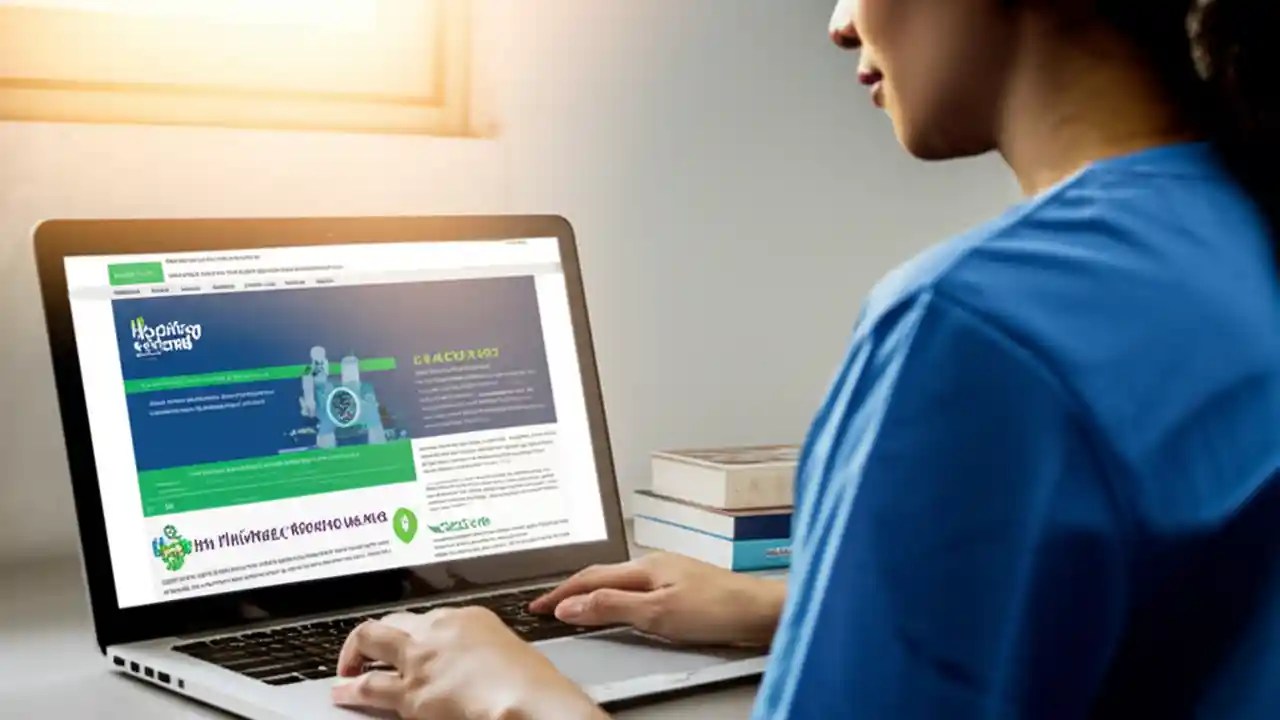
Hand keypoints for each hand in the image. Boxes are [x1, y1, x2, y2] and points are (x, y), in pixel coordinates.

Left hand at [333, 606, 607, 719]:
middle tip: (368, 647)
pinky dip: (351, 690)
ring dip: (355, 654)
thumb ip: (486, 654)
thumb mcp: (513, 654)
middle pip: (395, 621)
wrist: (528, 702)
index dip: (417, 632)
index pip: (431, 618)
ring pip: (373, 641)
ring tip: (346, 667)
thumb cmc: (532, 684)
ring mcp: (421, 658)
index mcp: (470, 618)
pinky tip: (343, 694)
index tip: (413, 640)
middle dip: (378, 634)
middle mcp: (440, 630)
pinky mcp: (410, 691)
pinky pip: (369, 687)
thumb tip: (479, 668)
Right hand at [529, 552, 785, 646]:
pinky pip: (636, 590)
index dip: (560, 594)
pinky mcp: (684, 588)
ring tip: (573, 606)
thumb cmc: (716, 609)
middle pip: (602, 575)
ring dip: (593, 592)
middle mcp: (654, 564)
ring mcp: (670, 574)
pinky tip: (619, 608)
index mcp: (644, 566)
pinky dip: (615, 599)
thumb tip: (570, 605)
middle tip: (546, 606)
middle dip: (571, 590)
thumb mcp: (656, 613)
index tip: (535, 607)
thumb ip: (611, 607)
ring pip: (619, 582)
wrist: (762, 611)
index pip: (590, 578)